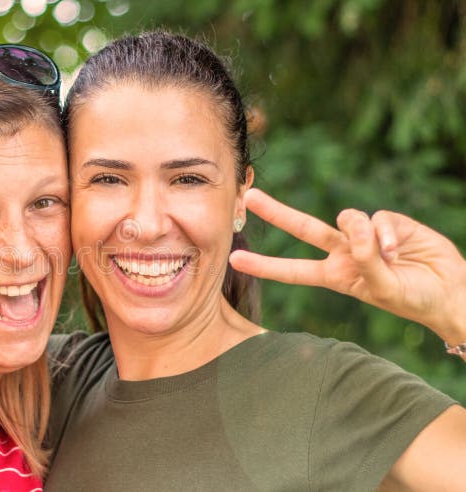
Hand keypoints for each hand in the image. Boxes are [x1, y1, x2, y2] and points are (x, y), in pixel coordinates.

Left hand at [229, 189, 465, 346]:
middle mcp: (344, 252)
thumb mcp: (381, 289)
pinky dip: (386, 234)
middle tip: (249, 197)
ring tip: (385, 256)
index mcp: (334, 276)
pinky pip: (377, 219)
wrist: (449, 291)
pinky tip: (397, 249)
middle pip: (304, 229)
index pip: (293, 270)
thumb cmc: (412, 298)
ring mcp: (365, 235)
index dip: (264, 265)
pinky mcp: (388, 222)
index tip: (234, 259)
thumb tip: (356, 230)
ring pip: (345, 217)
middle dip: (277, 212)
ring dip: (361, 233)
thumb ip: (365, 262)